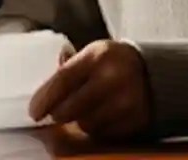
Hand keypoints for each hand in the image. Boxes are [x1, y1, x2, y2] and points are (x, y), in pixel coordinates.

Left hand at [28, 40, 152, 139]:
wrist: (154, 72)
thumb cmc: (112, 62)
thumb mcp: (91, 54)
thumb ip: (67, 68)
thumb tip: (42, 92)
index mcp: (98, 55)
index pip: (63, 80)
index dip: (44, 98)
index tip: (33, 112)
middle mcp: (113, 78)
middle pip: (71, 108)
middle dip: (58, 113)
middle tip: (55, 113)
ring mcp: (127, 101)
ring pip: (86, 124)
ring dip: (79, 121)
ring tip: (85, 109)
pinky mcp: (136, 120)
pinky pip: (104, 134)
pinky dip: (97, 129)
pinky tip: (101, 115)